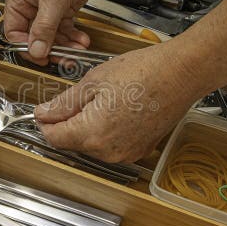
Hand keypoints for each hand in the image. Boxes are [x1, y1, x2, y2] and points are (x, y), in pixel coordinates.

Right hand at [4, 0, 110, 63]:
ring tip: (76, 51)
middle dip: (49, 48)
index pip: (14, 31)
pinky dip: (73, 37)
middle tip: (62, 59)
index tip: (40, 57)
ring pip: (51, 36)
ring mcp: (47, 7)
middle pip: (34, 37)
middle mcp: (29, 3)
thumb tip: (36, 50)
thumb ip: (44, 28)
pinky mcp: (62, 8)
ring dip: (65, 45)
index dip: (26, 47)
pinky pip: (64, 29)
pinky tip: (81, 40)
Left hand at [34, 43, 205, 162]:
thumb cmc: (144, 72)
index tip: (44, 111)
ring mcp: (126, 153)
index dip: (45, 122)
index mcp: (92, 134)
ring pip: (92, 144)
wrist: (182, 74)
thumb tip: (44, 113)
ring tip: (102, 98)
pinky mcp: (140, 149)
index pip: (54, 137)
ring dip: (88, 126)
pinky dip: (107, 130)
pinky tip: (116, 107)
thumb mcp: (94, 81)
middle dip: (68, 122)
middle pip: (72, 142)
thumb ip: (64, 102)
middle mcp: (108, 151)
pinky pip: (112, 144)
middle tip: (77, 96)